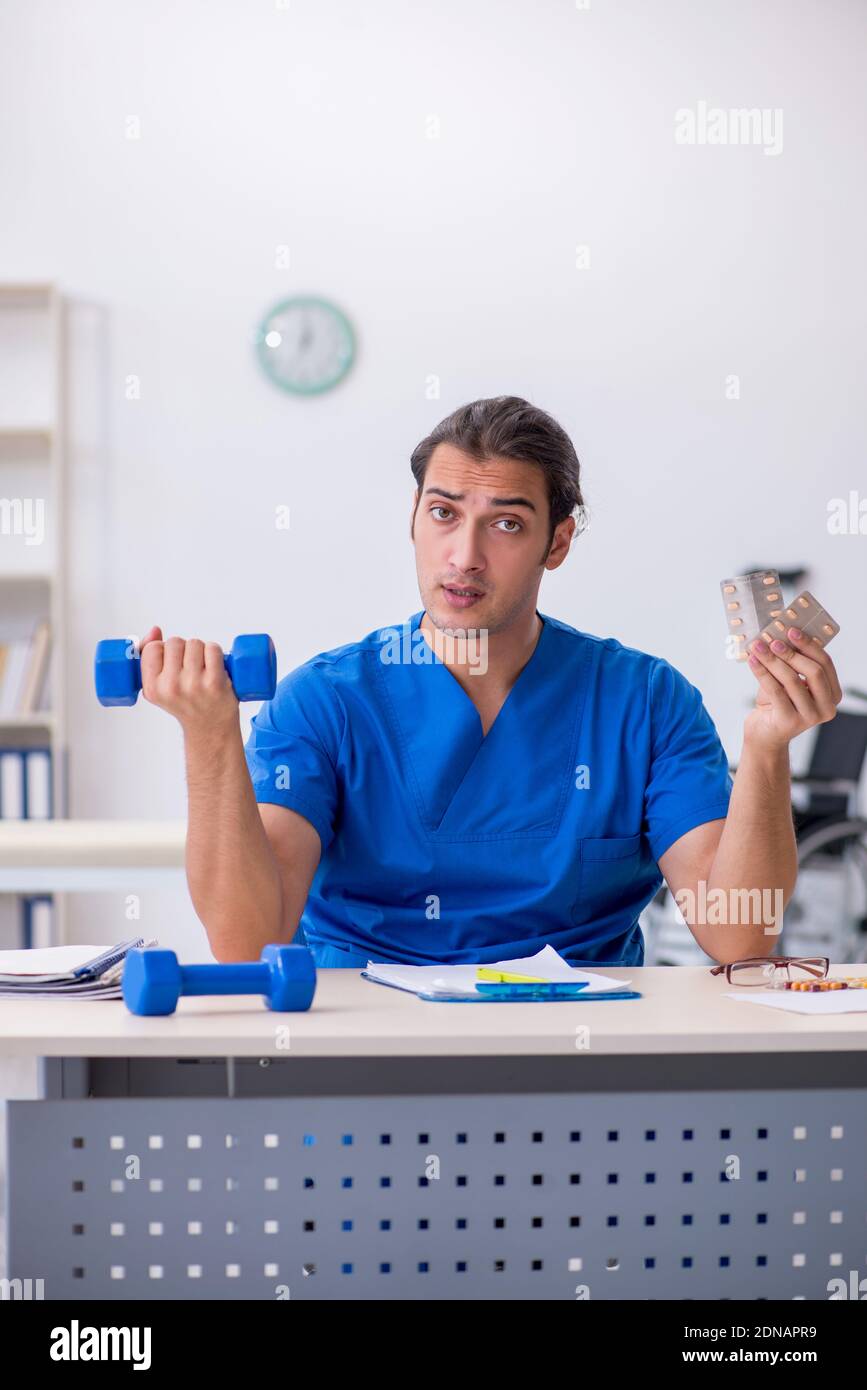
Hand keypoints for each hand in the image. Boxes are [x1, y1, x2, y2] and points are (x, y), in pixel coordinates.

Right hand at [138, 626, 238, 731]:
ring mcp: (193, 684)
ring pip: (194, 643)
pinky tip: (214, 666)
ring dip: (200, 650)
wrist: (210, 726)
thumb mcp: (158, 685)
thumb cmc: (184, 701)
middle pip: (174, 642)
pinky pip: (213, 648)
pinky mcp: (215, 682)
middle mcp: (170, 687)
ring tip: (202, 667)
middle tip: (189, 666)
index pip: (151, 648)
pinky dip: (215, 652)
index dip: (163, 649)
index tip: (171, 661)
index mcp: (152, 688)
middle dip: (183, 649)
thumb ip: (149, 655)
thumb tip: (155, 630)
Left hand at [744, 626, 841, 749]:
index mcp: (832, 694)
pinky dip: (762, 673)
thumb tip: (781, 634)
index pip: (826, 664)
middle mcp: (826, 708)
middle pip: (813, 671)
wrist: (764, 733)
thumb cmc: (778, 704)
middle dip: (791, 653)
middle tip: (773, 641)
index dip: (809, 645)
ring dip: (772, 660)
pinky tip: (752, 661)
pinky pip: (775, 690)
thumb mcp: (789, 681)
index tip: (791, 631)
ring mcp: (810, 717)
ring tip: (757, 648)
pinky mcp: (790, 722)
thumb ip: (792, 663)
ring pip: (792, 680)